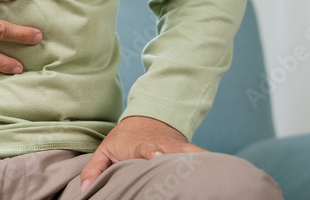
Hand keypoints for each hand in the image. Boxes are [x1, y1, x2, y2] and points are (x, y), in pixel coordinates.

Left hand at [79, 116, 205, 192]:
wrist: (150, 118)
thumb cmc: (125, 140)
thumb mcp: (105, 150)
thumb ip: (94, 169)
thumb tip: (85, 191)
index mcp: (141, 146)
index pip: (147, 148)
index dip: (152, 151)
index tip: (156, 155)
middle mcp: (164, 147)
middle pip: (175, 155)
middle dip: (182, 163)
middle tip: (188, 174)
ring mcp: (180, 150)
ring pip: (194, 157)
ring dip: (201, 167)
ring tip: (214, 179)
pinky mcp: (192, 154)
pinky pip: (204, 161)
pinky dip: (212, 167)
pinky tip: (224, 178)